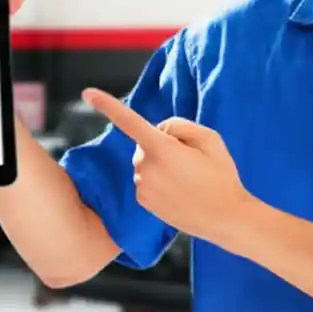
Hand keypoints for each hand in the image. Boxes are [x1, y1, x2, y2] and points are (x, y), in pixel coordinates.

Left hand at [81, 88, 251, 243]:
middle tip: (191, 161)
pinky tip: (179, 190)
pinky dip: (157, 179)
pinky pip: (145, 179)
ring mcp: (142, 186)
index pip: (129, 121)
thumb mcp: (209, 139)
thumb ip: (179, 125)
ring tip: (188, 178)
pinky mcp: (142, 201)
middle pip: (145, 142)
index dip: (107, 105)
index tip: (87, 93)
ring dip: (160, 163)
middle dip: (162, 144)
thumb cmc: (221, 176)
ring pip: (145, 161)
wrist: (225, 218)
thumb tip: (159, 130)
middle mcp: (145, 167)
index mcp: (162, 148)